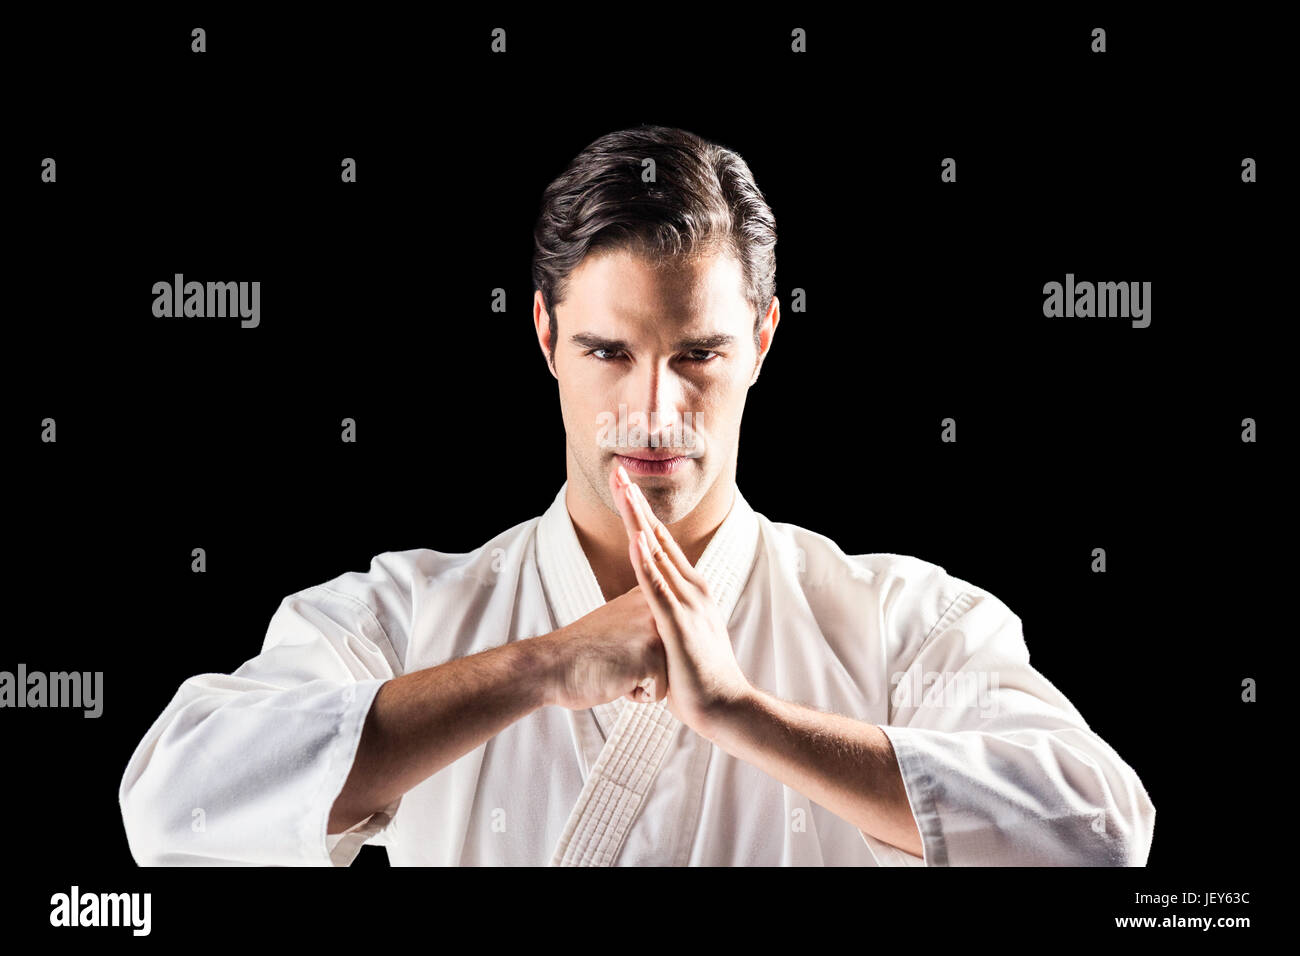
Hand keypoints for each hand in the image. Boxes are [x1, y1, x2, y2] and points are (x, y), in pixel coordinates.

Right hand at [540, 585, 668, 710]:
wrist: (550, 664)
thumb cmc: (583, 650)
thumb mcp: (621, 618)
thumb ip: (646, 616)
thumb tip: (672, 626)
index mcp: (650, 595)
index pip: (670, 639)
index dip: (642, 653)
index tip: (617, 644)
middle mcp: (657, 608)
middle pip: (672, 658)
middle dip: (645, 668)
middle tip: (614, 654)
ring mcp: (655, 631)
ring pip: (667, 677)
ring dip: (641, 681)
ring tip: (614, 665)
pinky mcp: (652, 658)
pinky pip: (657, 693)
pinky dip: (634, 694)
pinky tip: (613, 677)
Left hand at [609, 465, 752, 735]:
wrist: (725, 708)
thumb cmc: (699, 680)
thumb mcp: (678, 639)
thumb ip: (666, 619)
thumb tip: (651, 614)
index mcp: (690, 590)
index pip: (660, 542)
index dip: (642, 513)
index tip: (625, 486)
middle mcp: (692, 589)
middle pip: (658, 536)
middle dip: (637, 503)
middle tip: (619, 470)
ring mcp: (687, 604)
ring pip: (657, 553)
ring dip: (639, 520)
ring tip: (624, 491)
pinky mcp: (678, 624)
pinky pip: (658, 588)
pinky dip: (646, 562)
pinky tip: (636, 540)